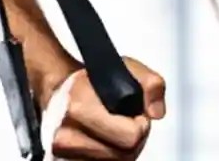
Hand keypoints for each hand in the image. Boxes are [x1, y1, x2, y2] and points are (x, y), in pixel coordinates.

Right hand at [40, 57, 166, 160]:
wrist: (61, 94)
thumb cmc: (94, 82)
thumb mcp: (128, 68)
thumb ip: (151, 84)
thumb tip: (156, 113)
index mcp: (80, 108)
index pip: (130, 136)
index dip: (141, 125)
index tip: (134, 114)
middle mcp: (66, 135)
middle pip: (125, 155)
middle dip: (133, 139)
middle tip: (126, 123)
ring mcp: (62, 153)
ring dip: (121, 150)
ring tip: (114, 131)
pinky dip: (108, 158)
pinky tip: (105, 142)